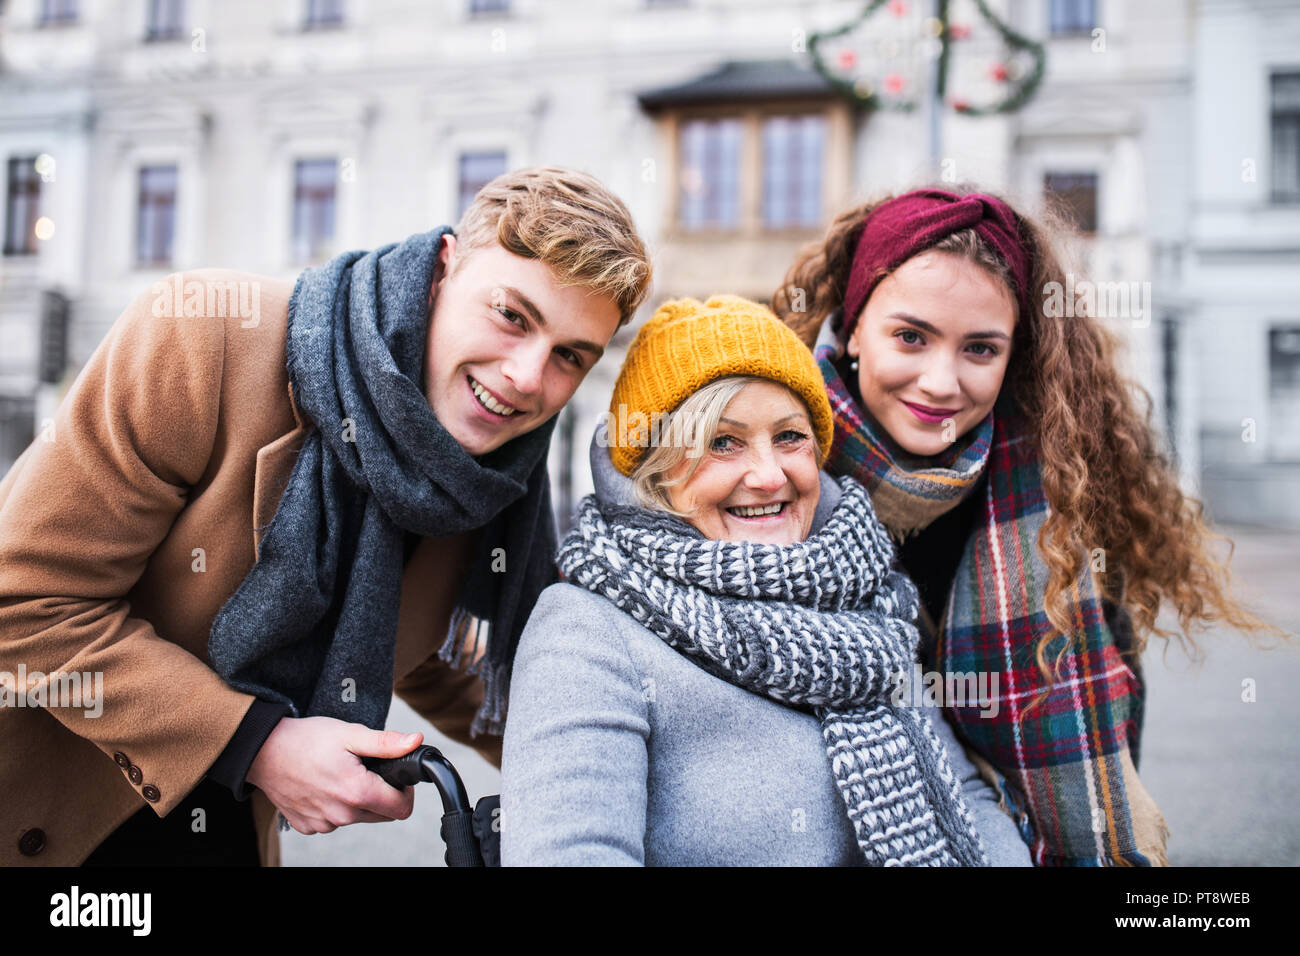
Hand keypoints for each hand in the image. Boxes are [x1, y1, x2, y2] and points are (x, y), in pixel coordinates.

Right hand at [246, 716, 422, 834]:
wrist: (262, 751)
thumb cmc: (305, 739)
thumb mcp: (349, 733)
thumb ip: (386, 742)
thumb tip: (415, 742)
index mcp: (357, 793)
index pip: (402, 809)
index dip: (405, 791)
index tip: (394, 774)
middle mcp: (342, 816)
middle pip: (382, 815)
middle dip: (382, 794)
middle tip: (366, 769)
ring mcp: (323, 824)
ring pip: (358, 818)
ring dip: (358, 800)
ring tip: (341, 772)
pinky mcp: (309, 826)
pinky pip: (334, 821)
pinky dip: (335, 805)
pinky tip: (323, 784)